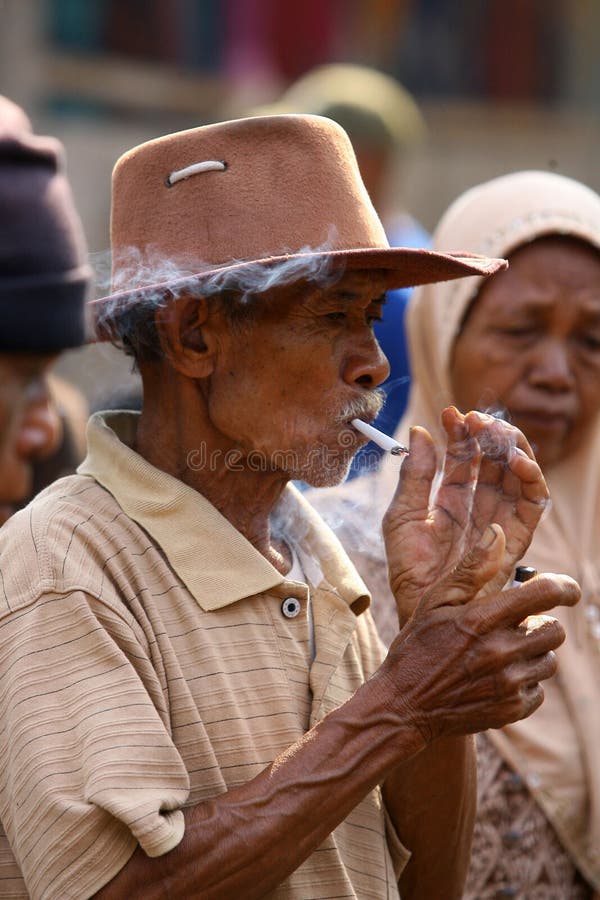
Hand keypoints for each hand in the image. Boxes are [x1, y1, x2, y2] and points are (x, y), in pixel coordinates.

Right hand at [374, 524, 579, 743]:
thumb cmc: (417, 646)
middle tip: (514, 626)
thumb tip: (498, 533)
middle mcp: (501, 652)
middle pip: (555, 631)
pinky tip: (497, 678)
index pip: (544, 595)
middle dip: (539, 624)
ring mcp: (508, 684)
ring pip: (549, 662)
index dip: (564, 587)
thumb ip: (470, 569)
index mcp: (482, 619)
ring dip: (533, 654)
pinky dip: (525, 683)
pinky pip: (539, 691)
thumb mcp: (434, 601)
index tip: (568, 589)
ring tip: (501, 653)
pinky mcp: (511, 710)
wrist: (404, 705)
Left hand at [383, 406, 548, 623]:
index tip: (452, 413)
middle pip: (493, 462)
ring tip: (498, 434)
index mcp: (450, 500)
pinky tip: (519, 463)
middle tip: (479, 419)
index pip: (462, 458)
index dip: (460, 434)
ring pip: (516, 477)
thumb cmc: (409, 572)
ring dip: (512, 450)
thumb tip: (420, 431)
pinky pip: (532, 506)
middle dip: (490, 436)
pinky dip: (532, 481)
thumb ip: (413, 476)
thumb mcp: (401, 517)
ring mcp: (498, 521)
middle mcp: (478, 507)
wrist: (424, 613)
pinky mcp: (516, 540)